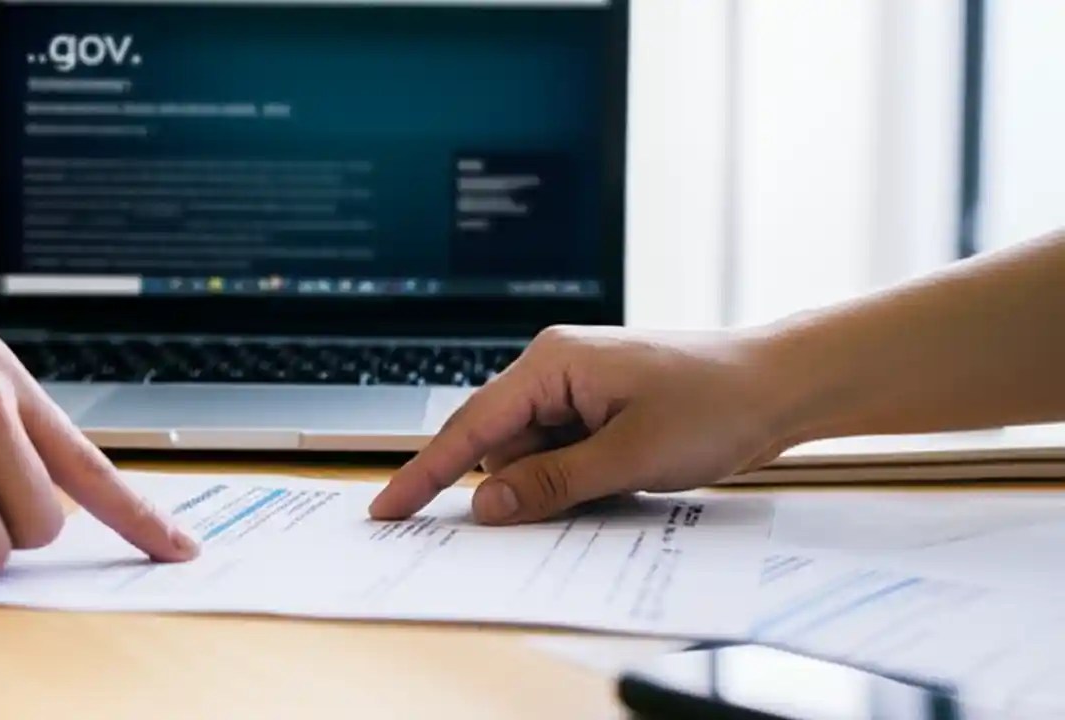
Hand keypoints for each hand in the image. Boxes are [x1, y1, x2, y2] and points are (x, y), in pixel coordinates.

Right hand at [369, 325, 795, 524]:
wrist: (779, 386)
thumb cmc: (714, 402)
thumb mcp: (630, 456)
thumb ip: (552, 484)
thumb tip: (486, 507)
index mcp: (552, 363)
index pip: (471, 427)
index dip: (426, 472)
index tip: (388, 508)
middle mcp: (554, 370)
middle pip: (500, 446)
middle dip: (519, 486)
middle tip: (575, 501)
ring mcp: (577, 390)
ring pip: (531, 456)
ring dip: (555, 486)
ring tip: (617, 484)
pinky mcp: (597, 410)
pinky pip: (561, 455)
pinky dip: (575, 480)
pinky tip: (616, 482)